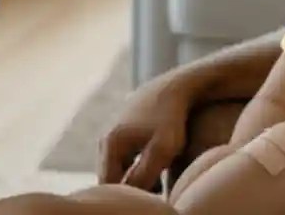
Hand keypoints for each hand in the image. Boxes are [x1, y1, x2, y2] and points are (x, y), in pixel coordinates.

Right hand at [99, 75, 195, 190]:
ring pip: (120, 167)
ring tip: (157, 182)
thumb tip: (130, 193)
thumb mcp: (163, 149)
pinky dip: (138, 166)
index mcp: (110, 143)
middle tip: (152, 193)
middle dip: (130, 187)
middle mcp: (106, 137)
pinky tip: (157, 169)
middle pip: (111, 176)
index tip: (147, 197)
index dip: (127, 196)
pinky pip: (126, 157)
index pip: (108, 184)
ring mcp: (114, 131)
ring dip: (135, 177)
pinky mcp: (125, 128)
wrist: (178, 86)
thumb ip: (145, 174)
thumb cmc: (172, 118)